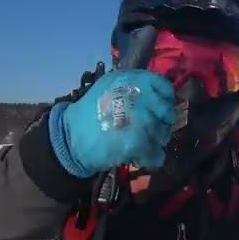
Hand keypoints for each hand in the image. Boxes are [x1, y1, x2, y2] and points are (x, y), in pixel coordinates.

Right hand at [48, 69, 175, 176]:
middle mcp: (141, 96)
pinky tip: (138, 156)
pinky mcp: (138, 142)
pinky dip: (149, 159)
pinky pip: (157, 155)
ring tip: (138, 144)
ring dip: (154, 143)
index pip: (165, 88)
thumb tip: (160, 97)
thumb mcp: (111, 85)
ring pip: (164, 135)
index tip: (157, 112)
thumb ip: (136, 87)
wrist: (70, 136)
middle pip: (167, 114)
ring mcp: (142, 119)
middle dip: (159, 125)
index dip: (165, 102)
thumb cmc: (90, 112)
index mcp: (134, 80)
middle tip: (146, 132)